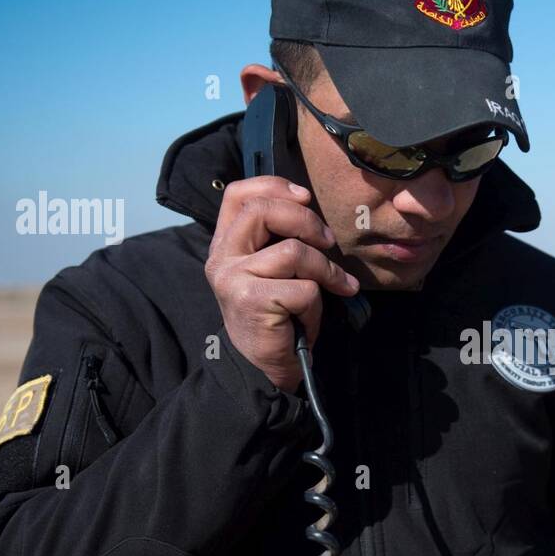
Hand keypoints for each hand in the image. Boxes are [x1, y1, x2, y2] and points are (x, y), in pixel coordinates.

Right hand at [205, 176, 359, 392]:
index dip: (274, 186)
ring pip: (293, 251)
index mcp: (225, 243)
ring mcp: (233, 278)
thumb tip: (308, 204)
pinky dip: (317, 305)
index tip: (305, 197)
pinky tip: (307, 319)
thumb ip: (278, 239)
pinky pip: (304, 288)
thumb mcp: (273, 270)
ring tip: (332, 289)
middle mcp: (222, 257)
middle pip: (264, 211)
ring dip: (324, 271)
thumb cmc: (276, 316)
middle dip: (308, 222)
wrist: (261, 368)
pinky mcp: (252, 300)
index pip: (239, 194)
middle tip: (329, 243)